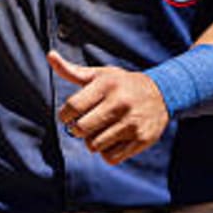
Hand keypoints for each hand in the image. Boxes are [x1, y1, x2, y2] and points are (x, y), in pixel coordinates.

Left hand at [47, 50, 169, 164]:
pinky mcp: (141, 140)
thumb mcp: (100, 74)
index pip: (72, 106)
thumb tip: (50, 55)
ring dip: (92, 141)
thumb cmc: (122, 84)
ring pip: (94, 145)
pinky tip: (113, 140)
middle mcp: (120, 103)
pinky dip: (107, 152)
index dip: (65, 115)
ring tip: (100, 131)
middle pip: (81, 129)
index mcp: (107, 85)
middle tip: (84, 124)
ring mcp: (132, 123)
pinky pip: (111, 158)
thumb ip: (72, 70)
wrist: (162, 94)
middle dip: (77, 129)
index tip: (69, 115)